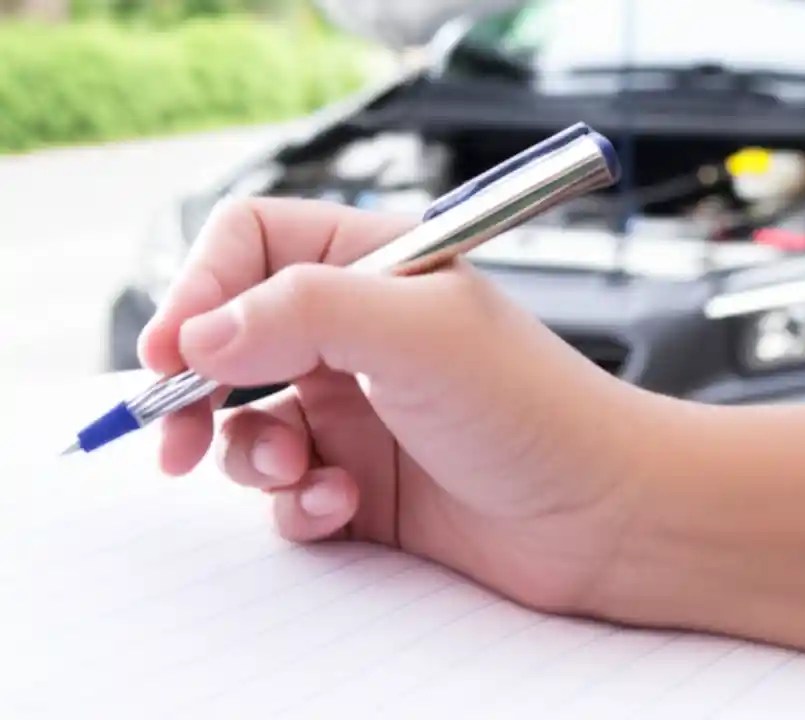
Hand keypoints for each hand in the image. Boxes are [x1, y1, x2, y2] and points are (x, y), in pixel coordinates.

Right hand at [137, 197, 659, 613]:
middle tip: (176, 434)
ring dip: (252, 453)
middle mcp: (360, 330)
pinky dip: (298, 501)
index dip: (199, 290)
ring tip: (299, 470)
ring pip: (248, 420)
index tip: (172, 352)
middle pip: (230, 336)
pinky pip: (287, 487)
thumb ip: (302, 311)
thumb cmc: (536, 409)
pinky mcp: (364, 476)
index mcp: (376, 264)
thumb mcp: (419, 333)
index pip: (249, 244)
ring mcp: (360, 405)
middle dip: (197, 387)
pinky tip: (341, 506)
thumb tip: (199, 332)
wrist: (604, 516)